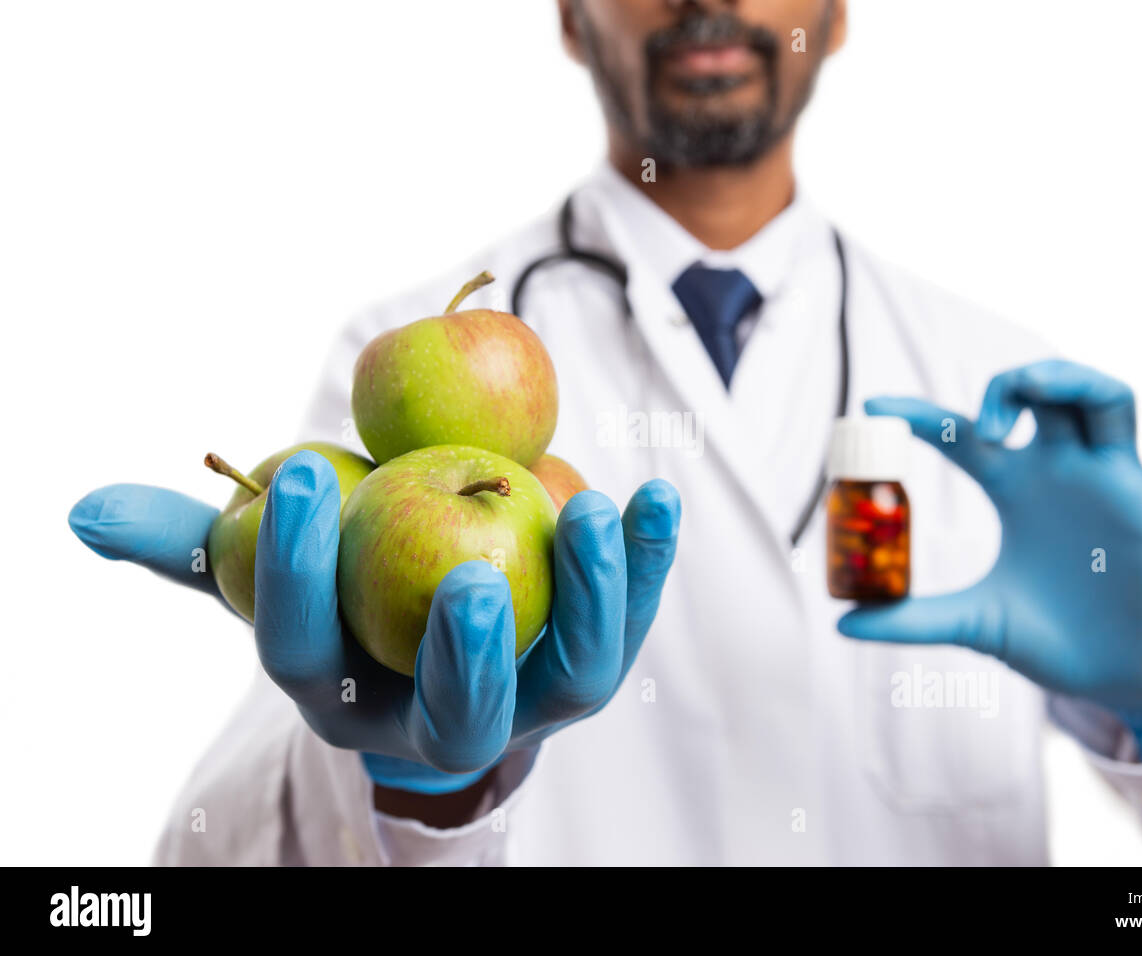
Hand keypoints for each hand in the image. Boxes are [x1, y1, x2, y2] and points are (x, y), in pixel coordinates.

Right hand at [70, 451, 680, 792]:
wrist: (448, 644)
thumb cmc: (347, 600)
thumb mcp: (269, 573)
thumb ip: (199, 544)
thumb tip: (88, 513)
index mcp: (349, 693)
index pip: (309, 649)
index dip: (295, 570)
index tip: (303, 468)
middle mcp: (444, 718)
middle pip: (457, 710)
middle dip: (461, 653)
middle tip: (464, 576)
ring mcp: (533, 700)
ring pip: (570, 675)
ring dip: (587, 597)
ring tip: (591, 510)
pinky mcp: (595, 662)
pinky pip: (630, 620)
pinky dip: (647, 561)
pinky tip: (656, 495)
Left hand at [845, 360, 1141, 761]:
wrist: (1129, 686)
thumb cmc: (1057, 647)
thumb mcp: (977, 625)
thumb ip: (913, 620)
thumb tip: (842, 623)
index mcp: (1015, 489)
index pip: (962, 433)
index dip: (919, 414)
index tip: (873, 406)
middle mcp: (1064, 474)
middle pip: (1045, 394)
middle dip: (1016, 386)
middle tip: (990, 423)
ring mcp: (1117, 484)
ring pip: (1108, 402)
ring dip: (1077, 382)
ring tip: (1038, 394)